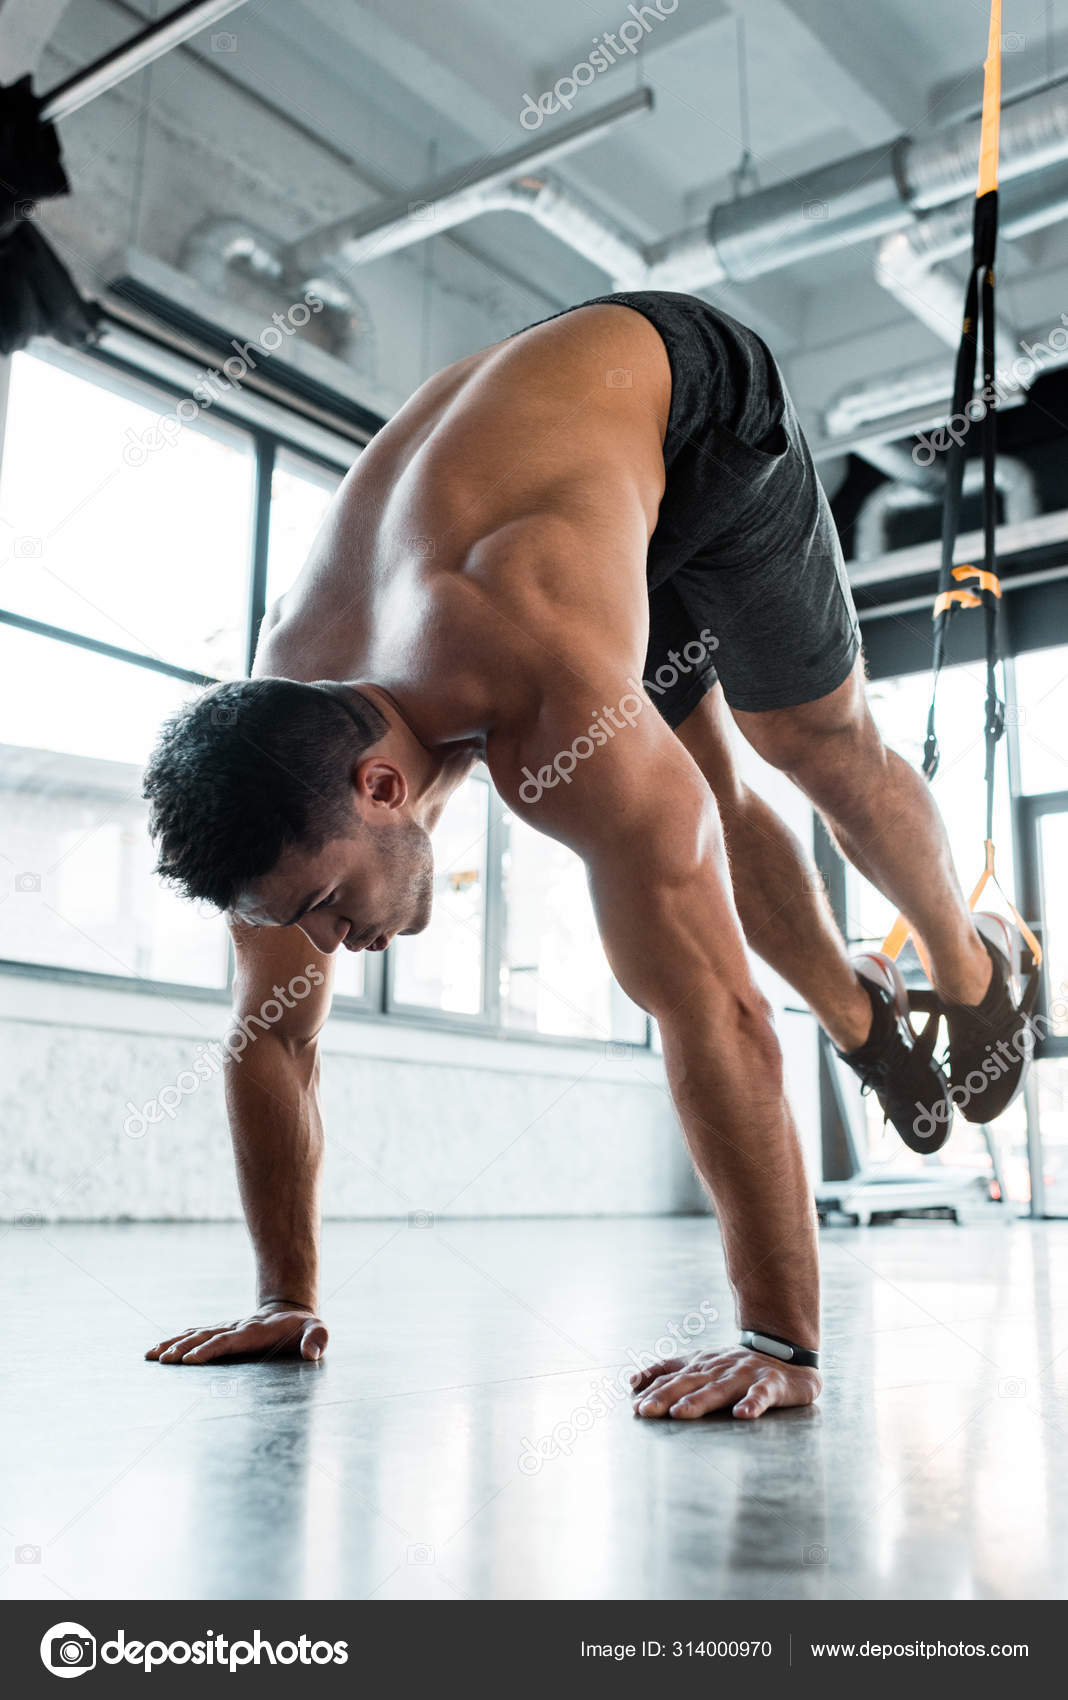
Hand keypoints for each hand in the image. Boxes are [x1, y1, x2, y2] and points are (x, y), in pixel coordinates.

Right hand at [145, 1302, 327, 1364]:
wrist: (289, 1311)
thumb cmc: (303, 1328)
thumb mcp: (316, 1330)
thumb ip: (317, 1339)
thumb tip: (312, 1354)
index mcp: (253, 1332)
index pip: (227, 1341)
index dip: (209, 1350)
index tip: (190, 1360)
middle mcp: (235, 1328)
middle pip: (204, 1337)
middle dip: (182, 1349)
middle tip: (162, 1361)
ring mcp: (225, 1329)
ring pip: (194, 1335)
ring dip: (172, 1344)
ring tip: (150, 1355)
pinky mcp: (219, 1333)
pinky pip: (194, 1335)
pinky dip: (175, 1341)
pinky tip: (158, 1349)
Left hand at [631, 1347, 820, 1419]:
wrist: (787, 1354)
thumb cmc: (737, 1366)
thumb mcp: (702, 1364)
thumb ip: (670, 1371)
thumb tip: (632, 1381)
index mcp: (702, 1365)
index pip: (673, 1377)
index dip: (654, 1390)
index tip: (634, 1405)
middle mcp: (719, 1368)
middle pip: (689, 1383)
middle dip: (666, 1396)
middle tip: (645, 1410)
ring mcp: (745, 1375)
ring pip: (719, 1389)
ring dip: (699, 1401)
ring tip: (680, 1413)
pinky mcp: (771, 1384)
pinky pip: (761, 1395)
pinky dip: (752, 1404)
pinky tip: (742, 1415)